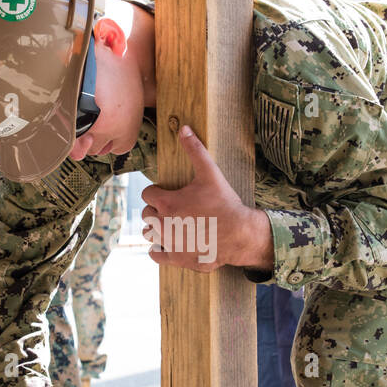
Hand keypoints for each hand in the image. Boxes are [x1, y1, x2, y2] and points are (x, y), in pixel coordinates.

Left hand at [141, 125, 273, 271]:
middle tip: (175, 209)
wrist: (240, 234)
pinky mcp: (175, 258)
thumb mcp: (210, 173)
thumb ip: (194, 150)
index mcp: (165, 202)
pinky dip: (159, 249)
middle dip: (157, 210)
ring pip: (149, 233)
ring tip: (173, 225)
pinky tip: (171, 243)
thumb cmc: (224, 203)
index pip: (148, 194)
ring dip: (157, 229)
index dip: (158, 192)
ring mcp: (168, 242)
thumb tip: (183, 128)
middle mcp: (162, 223)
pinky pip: (155, 254)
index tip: (170, 194)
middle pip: (147, 214)